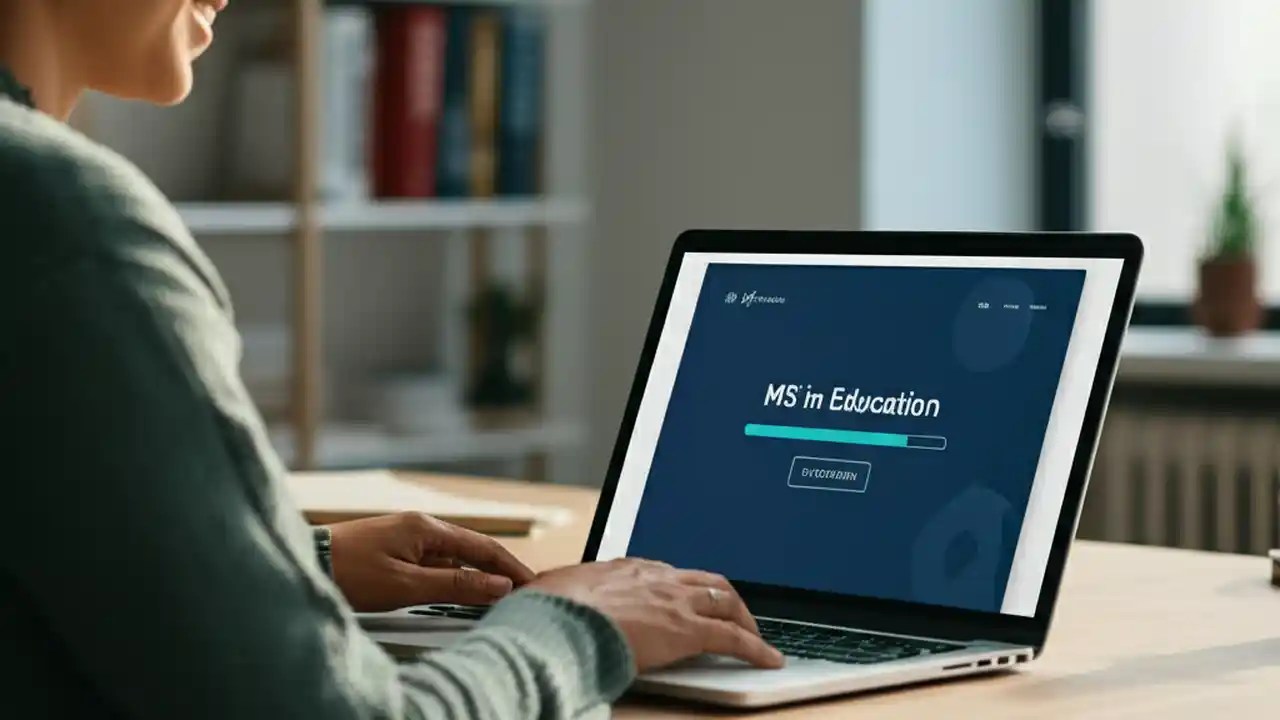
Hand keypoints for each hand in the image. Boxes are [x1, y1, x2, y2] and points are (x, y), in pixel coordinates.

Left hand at [327, 512, 534, 611]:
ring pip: (451, 558)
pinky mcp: (393, 549)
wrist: (304, 564)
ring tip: (493, 600)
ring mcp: (406, 537)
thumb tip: (497, 585)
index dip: (510, 568)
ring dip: (473, 577)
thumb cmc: (350, 572)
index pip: (483, 547)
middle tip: (520, 593)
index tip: (532, 584)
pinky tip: (456, 594)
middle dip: (497, 572)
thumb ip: (456, 584)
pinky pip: (433, 562)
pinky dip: (450, 578)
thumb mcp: (407, 585)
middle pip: (471, 550)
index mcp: (427, 528)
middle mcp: (420, 526)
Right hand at [526, 558, 783, 670]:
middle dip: (720, 595)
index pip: (661, 572)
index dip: (677, 586)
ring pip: (725, 598)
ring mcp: (673, 600)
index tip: (682, 596)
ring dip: (744, 616)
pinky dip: (756, 648)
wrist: (558, 623)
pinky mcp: (688, 629)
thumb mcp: (545, 595)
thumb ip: (552, 595)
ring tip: (755, 635)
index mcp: (621, 567)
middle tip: (732, 613)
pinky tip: (769, 660)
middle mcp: (653, 576)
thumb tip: (532, 599)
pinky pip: (734, 637)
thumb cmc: (545, 614)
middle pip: (701, 578)